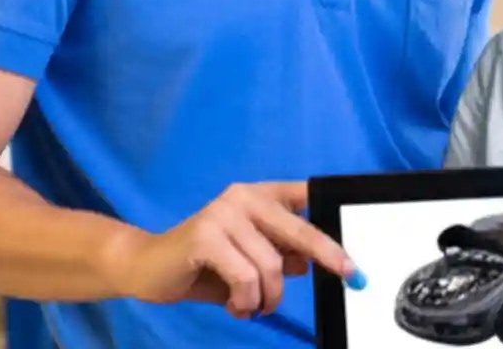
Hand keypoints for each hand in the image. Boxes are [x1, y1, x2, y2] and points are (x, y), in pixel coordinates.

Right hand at [107, 181, 364, 317]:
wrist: (147, 268)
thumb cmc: (203, 265)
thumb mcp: (250, 261)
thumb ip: (281, 255)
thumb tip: (314, 260)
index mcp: (257, 196)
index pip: (305, 197)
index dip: (332, 222)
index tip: (356, 244)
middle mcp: (242, 196)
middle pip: (301, 230)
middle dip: (329, 256)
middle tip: (348, 276)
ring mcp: (223, 213)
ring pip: (272, 265)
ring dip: (267, 297)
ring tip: (252, 306)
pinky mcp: (206, 235)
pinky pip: (246, 277)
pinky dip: (246, 300)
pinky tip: (235, 306)